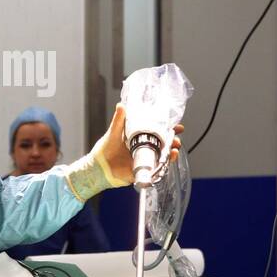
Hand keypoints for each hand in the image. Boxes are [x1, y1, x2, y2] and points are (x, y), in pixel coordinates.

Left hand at [67, 105, 184, 199]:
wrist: (99, 168)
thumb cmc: (105, 150)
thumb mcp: (113, 133)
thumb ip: (118, 121)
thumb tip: (121, 105)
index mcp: (138, 138)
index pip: (157, 132)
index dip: (168, 129)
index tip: (177, 126)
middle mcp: (144, 148)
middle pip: (163, 144)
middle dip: (173, 141)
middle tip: (176, 138)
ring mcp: (144, 160)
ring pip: (162, 156)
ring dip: (171, 153)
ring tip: (174, 149)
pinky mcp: (143, 171)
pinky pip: (157, 170)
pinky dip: (164, 166)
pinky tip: (168, 160)